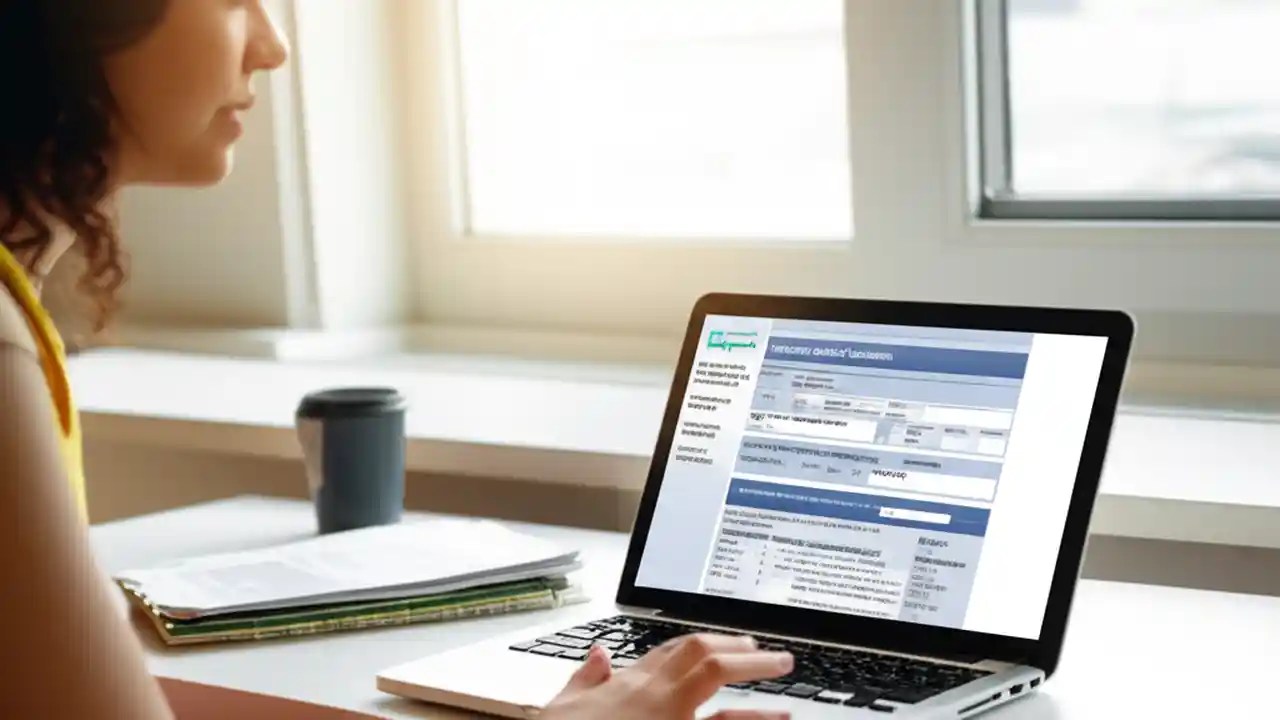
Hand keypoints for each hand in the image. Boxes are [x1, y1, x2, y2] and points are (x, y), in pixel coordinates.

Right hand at [540, 633, 794, 719]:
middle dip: (742, 652)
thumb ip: (584, 678)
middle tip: (773, 654)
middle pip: (703, 657)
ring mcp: (667, 719)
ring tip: (785, 680)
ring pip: (719, 688)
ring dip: (757, 682)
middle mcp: (651, 696)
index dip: (706, 643)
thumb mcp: (561, 706)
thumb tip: (598, 654)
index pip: (674, 652)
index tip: (732, 643)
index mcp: (627, 685)